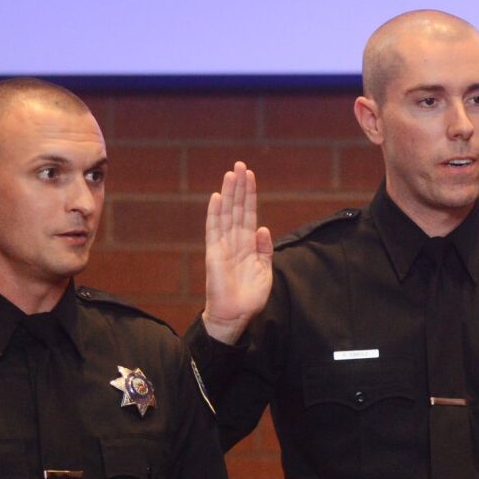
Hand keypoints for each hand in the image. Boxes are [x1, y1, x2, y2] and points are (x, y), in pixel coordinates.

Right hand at [200, 162, 272, 345]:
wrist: (236, 314)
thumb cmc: (250, 295)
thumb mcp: (264, 269)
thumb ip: (264, 249)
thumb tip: (263, 228)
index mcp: (248, 244)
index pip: (248, 214)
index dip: (249, 195)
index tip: (250, 176)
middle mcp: (234, 240)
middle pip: (236, 208)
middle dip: (239, 187)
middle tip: (240, 165)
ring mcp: (223, 244)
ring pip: (226, 213)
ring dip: (229, 193)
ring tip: (231, 173)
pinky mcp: (214, 252)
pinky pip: (214, 229)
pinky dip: (215, 213)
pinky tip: (217, 197)